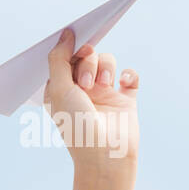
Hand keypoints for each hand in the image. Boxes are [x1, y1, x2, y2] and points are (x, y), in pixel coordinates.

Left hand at [44, 27, 139, 169]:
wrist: (104, 156)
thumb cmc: (77, 126)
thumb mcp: (59, 89)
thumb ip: (59, 59)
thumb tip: (66, 33)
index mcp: (62, 87)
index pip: (66, 56)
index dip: (71, 49)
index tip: (76, 45)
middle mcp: (83, 88)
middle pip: (88, 55)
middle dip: (88, 61)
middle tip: (86, 82)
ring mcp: (105, 93)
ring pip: (108, 61)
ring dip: (106, 67)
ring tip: (103, 85)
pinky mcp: (126, 99)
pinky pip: (130, 75)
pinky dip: (128, 74)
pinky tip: (124, 84)